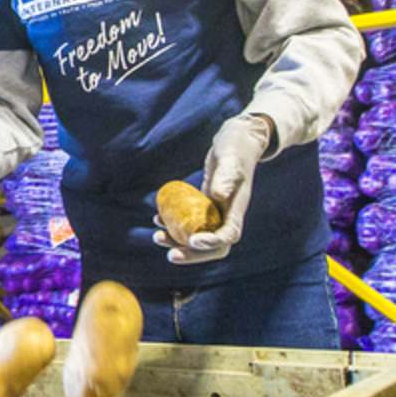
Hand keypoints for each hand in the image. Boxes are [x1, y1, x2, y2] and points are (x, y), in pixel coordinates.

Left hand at [152, 114, 270, 265]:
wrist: (238, 140)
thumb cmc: (236, 148)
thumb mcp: (231, 160)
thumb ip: (226, 177)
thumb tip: (217, 196)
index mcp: (237, 208)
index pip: (228, 235)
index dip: (211, 243)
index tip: (193, 241)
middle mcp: (227, 215)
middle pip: (213, 247)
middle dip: (192, 254)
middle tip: (171, 255)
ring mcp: (216, 212)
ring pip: (198, 237)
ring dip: (178, 242)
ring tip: (157, 237)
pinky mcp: (205, 206)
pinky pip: (190, 222)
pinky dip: (174, 225)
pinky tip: (157, 219)